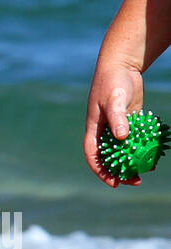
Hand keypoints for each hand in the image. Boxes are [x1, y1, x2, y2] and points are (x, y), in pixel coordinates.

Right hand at [84, 58, 144, 186]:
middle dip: (120, 172)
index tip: (114, 182)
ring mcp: (116, 127)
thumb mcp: (114, 99)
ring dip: (132, 162)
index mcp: (93, 130)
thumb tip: (122, 138)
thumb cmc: (113, 81)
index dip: (102, 171)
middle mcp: (103, 132)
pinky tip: (154, 153)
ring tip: (147, 171)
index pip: (94, 156)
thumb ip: (118, 118)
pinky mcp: (129, 121)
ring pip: (123, 150)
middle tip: (135, 181)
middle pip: (109, 158)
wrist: (122, 65)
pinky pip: (134, 139)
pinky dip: (141, 147)